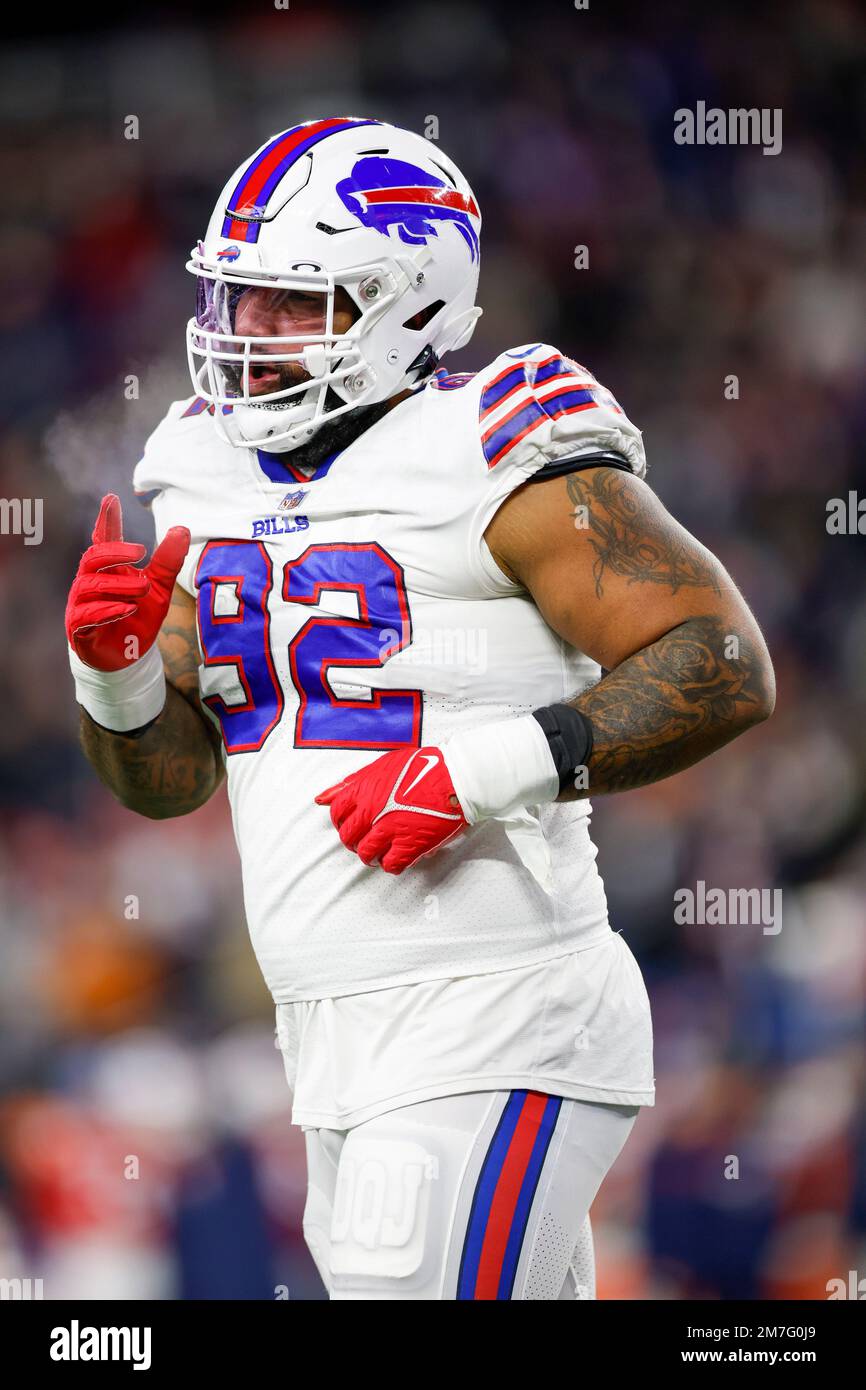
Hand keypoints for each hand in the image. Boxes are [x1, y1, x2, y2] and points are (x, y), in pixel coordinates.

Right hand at [65, 494, 189, 671]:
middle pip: (92, 557)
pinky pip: (86, 615)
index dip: (106, 520)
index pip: (103, 539)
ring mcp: (81, 605)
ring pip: (90, 585)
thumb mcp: (160, 590)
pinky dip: (107, 610)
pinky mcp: (79, 628)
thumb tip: (182, 528)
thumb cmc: (138, 619)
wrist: (128, 658)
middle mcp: (90, 583)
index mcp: (109, 570)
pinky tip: (127, 608)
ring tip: (143, 589)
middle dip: (115, 552)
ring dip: (118, 585)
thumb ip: (167, 562)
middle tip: (141, 552)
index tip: (111, 498)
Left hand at [315, 745, 469, 873]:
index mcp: (364, 790)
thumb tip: (322, 798)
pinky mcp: (410, 845)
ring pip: (366, 854)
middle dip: (354, 840)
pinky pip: (391, 865)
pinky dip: (392, 864)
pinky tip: (398, 856)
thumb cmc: (425, 767)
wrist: (458, 777)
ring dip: (371, 855)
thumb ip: (352, 783)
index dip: (342, 821)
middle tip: (366, 838)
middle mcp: (373, 812)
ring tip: (381, 850)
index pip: (337, 813)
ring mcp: (390, 830)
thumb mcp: (382, 766)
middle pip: (348, 837)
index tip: (350, 823)